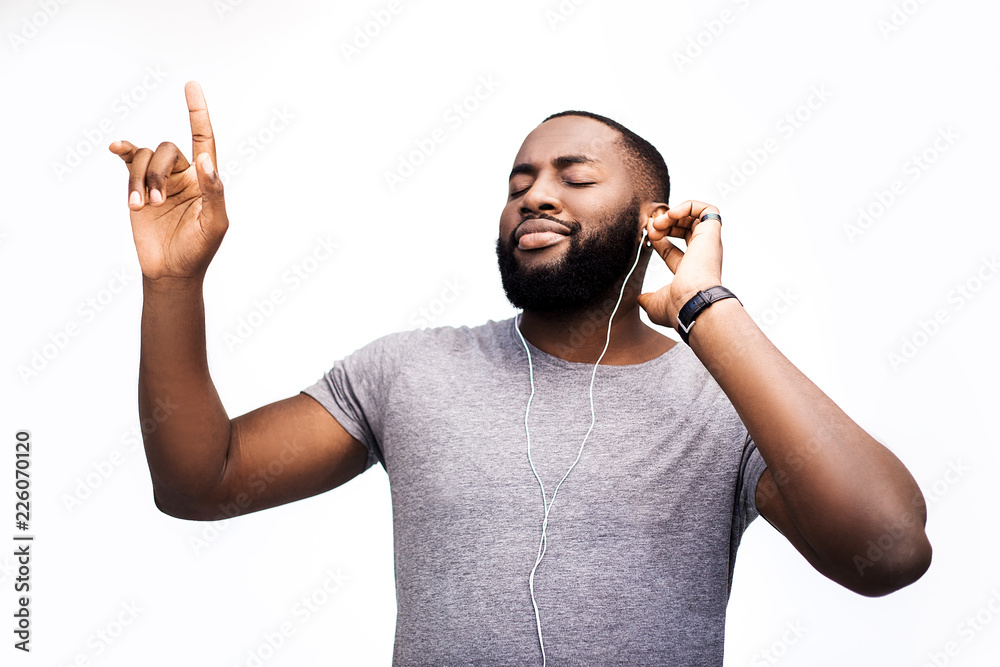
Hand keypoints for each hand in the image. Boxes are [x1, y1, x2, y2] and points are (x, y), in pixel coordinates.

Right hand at [109, 81, 228, 282]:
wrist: (170, 271)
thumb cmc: (199, 250)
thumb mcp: (215, 223)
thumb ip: (214, 192)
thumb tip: (205, 161)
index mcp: (205, 179)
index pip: (203, 139)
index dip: (198, 113)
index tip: (191, 85)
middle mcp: (183, 175)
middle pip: (167, 150)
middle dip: (157, 173)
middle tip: (156, 204)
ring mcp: (159, 180)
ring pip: (145, 158)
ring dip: (140, 180)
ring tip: (142, 207)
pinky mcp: (138, 189)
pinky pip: (129, 163)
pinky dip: (123, 153)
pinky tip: (115, 148)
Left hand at [636, 200, 723, 329]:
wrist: (691, 301)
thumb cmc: (676, 306)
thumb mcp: (655, 304)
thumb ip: (647, 300)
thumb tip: (640, 299)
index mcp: (689, 270)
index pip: (672, 249)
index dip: (658, 239)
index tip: (646, 235)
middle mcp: (702, 256)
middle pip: (685, 230)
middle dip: (665, 224)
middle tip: (652, 226)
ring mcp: (708, 244)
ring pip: (695, 217)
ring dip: (673, 214)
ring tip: (659, 221)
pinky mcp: (713, 233)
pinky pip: (708, 209)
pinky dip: (689, 205)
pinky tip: (672, 215)